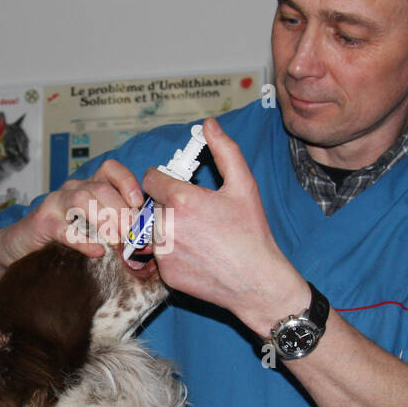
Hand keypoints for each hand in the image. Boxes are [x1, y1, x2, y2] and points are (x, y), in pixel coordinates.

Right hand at [0, 158, 143, 265]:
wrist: (22, 245)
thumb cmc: (64, 235)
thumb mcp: (92, 225)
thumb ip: (115, 224)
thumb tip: (145, 236)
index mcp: (89, 186)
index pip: (111, 169)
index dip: (127, 182)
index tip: (138, 203)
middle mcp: (73, 189)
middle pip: (101, 189)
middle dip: (121, 211)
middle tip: (133, 234)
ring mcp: (56, 204)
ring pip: (82, 200)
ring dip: (104, 220)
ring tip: (117, 240)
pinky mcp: (43, 223)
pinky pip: (64, 228)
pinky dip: (82, 240)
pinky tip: (96, 251)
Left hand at [141, 118, 308, 335]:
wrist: (257, 281)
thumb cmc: (252, 232)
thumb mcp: (244, 185)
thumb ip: (225, 150)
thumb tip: (210, 125)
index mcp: (181, 199)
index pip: (150, 179)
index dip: (162, 179)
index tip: (173, 184)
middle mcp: (166, 225)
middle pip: (152, 205)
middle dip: (167, 206)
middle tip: (194, 214)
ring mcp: (163, 252)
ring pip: (152, 231)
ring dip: (166, 230)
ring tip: (197, 236)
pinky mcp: (165, 273)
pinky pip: (159, 256)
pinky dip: (172, 254)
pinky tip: (197, 256)